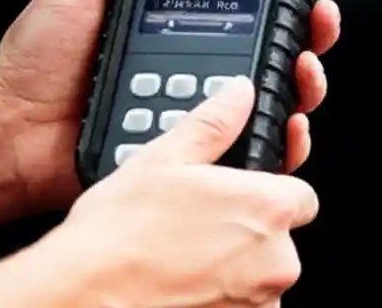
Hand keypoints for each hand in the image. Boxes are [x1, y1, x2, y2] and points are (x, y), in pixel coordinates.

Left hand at [0, 0, 341, 209]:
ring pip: (274, 93)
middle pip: (278, 43)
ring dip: (305, 82)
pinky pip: (251, 146)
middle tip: (316, 20)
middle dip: (311, 31)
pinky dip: (281, 140)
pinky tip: (285, 123)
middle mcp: (200, 57)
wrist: (13, 133)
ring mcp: (201, 104)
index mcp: (181, 13)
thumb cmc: (38, 61)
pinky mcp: (194, 145)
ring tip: (300, 69)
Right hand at [29, 77, 318, 306]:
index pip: (301, 197)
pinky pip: (243, 307)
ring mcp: (260, 302)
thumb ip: (214, 123)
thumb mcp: (163, 160)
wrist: (80, 297)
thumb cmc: (117, 237)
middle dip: (248, 235)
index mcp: (270, 208)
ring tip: (183, 260)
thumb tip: (238, 94)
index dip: (269, 194)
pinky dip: (220, 300)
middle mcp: (278, 260)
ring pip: (262, 278)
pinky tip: (182, 286)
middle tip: (198, 229)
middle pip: (281, 241)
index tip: (240, 198)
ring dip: (234, 271)